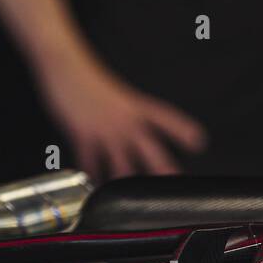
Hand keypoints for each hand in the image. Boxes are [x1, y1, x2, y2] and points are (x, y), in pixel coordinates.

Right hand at [40, 61, 205, 179]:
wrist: (64, 64)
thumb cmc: (87, 78)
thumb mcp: (113, 95)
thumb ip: (123, 113)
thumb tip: (127, 131)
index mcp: (135, 105)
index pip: (165, 118)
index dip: (182, 131)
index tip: (199, 143)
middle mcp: (124, 119)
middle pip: (149, 149)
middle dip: (162, 167)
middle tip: (172, 182)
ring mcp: (104, 128)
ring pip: (120, 163)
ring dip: (125, 181)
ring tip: (129, 198)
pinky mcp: (82, 134)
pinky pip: (89, 162)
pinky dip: (91, 175)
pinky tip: (92, 184)